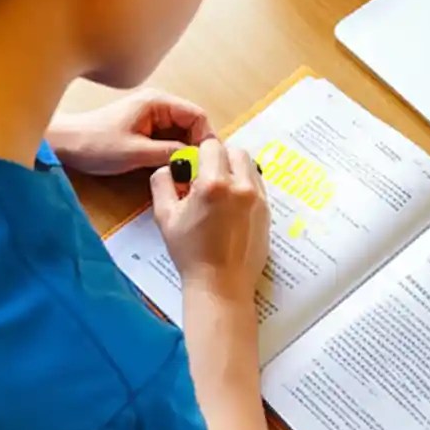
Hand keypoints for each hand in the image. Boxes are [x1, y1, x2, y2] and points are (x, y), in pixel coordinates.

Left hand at [46, 90, 213, 174]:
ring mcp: (151, 117)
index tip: (204, 162)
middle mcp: (158, 105)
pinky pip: (169, 141)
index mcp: (158, 103)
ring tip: (183, 173)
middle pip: (192, 126)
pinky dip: (172, 155)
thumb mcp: (136, 152)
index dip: (205, 139)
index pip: (198, 116)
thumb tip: (196, 159)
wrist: (66, 145)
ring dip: (184, 153)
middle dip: (195, 148)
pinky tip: (169, 170)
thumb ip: (169, 153)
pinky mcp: (145, 130)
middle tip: (195, 171)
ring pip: (181, 136)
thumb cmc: (95, 144)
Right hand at [150, 139, 270, 302]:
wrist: (220, 284)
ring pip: (249, 166)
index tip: (194, 168)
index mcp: (213, 185)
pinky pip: (257, 186)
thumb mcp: (164, 216)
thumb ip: (162, 183)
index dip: (199, 153)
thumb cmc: (191, 253)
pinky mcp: (266, 212)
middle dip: (220, 158)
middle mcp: (240, 187)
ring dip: (235, 171)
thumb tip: (169, 168)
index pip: (211, 145)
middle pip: (235, 151)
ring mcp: (257, 200)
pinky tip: (231, 206)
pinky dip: (245, 187)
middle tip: (207, 177)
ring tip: (220, 193)